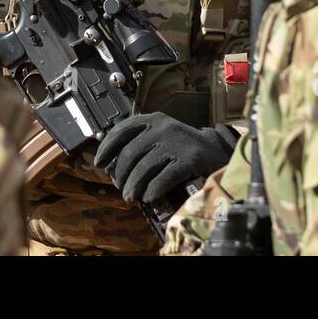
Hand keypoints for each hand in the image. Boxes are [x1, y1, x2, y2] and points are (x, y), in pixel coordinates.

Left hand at [94, 113, 237, 204]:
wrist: (217, 150)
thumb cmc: (181, 147)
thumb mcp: (160, 136)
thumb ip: (138, 144)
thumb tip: (110, 166)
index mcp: (152, 120)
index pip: (121, 130)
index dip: (107, 148)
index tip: (100, 164)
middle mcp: (163, 128)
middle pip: (130, 154)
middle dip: (121, 175)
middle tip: (121, 189)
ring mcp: (176, 143)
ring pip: (144, 168)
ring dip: (133, 187)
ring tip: (131, 198)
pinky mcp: (189, 159)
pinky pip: (163, 178)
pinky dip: (152, 190)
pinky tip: (149, 198)